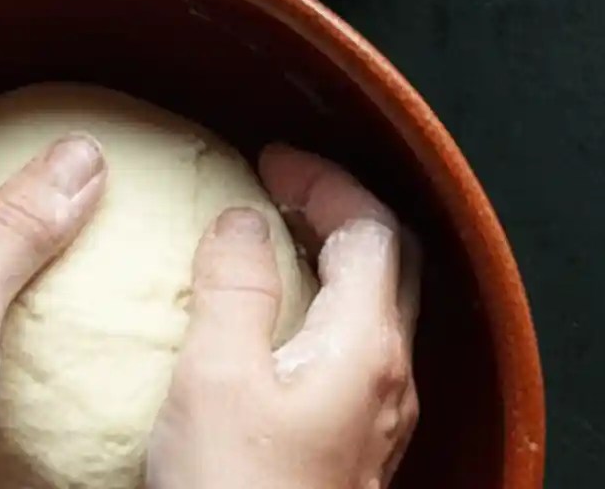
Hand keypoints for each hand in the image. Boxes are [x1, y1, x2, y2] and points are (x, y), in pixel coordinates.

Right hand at [147, 144, 421, 488]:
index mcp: (363, 345)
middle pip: (389, 263)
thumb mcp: (216, 375)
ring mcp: (374, 416)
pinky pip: (351, 350)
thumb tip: (244, 219)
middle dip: (339, 210)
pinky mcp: (349, 445)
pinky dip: (318, 307)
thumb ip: (233, 284)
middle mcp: (386, 378)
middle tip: (281, 189)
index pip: (369, 227)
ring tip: (270, 244)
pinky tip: (270, 326)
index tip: (270, 159)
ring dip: (331, 259)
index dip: (322, 179)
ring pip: (373, 308)